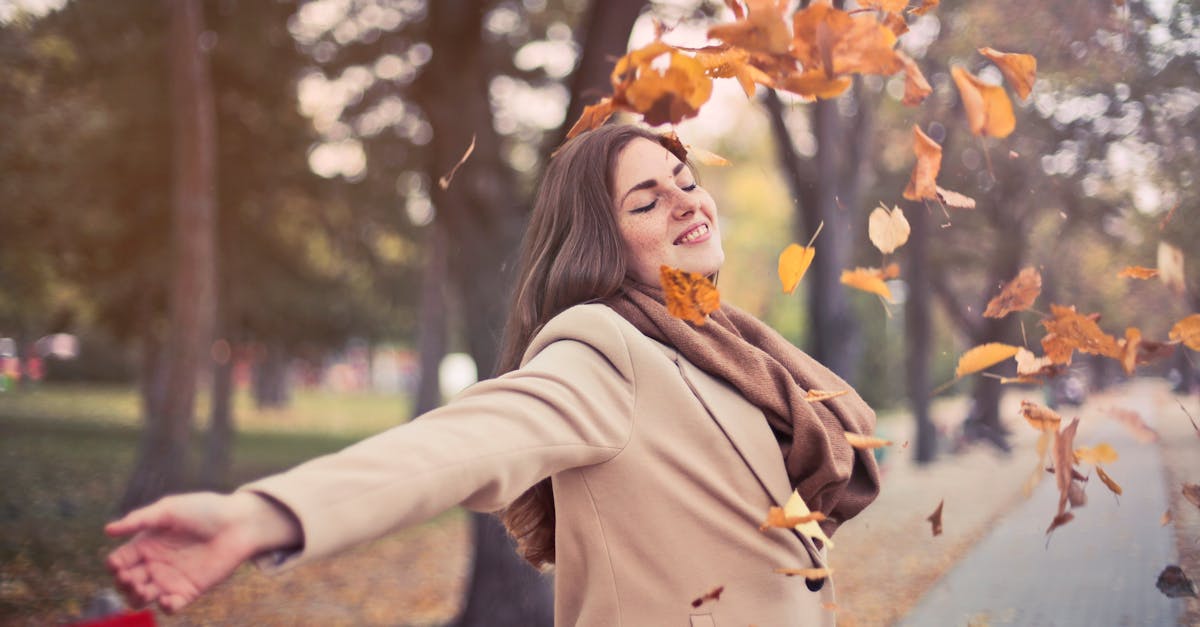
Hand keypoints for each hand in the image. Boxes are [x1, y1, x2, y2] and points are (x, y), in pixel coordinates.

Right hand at [105, 492, 299, 612]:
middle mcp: (155, 563)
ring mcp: (171, 578)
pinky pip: (171, 606)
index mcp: (146, 543)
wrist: (238, 522)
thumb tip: (108, 530)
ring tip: (144, 590)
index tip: (119, 564)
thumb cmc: (204, 510)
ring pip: (143, 597)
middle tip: (131, 578)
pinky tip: (167, 599)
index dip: (115, 565)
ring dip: (137, 598)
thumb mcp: (170, 509)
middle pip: (127, 582)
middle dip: (123, 584)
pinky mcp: (189, 590)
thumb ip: (140, 519)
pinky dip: (166, 607)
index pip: (120, 560)